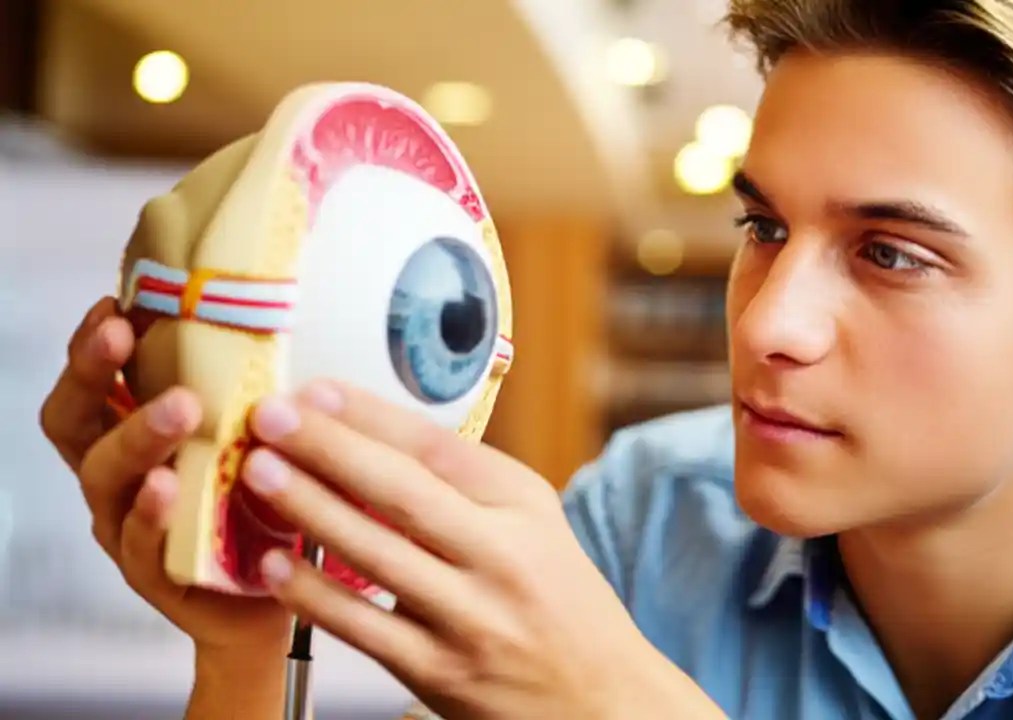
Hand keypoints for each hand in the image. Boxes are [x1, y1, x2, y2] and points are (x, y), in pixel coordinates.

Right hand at [38, 298, 291, 656]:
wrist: (270, 597)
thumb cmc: (255, 506)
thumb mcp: (249, 438)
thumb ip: (241, 394)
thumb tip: (263, 324)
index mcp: (127, 440)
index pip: (91, 385)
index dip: (91, 346)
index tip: (114, 303)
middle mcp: (115, 480)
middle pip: (73, 420)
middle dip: (93, 371)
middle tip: (122, 334)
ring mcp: (125, 528)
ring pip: (104, 477)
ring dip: (137, 436)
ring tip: (179, 408)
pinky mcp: (154, 575)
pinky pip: (138, 544)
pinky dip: (151, 514)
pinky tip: (168, 487)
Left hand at [240, 380, 725, 719]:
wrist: (602, 701)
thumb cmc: (561, 604)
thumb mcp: (536, 526)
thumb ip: (469, 486)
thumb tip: (373, 437)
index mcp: (525, 508)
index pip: (440, 448)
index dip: (371, 416)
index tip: (317, 389)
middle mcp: (502, 557)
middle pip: (403, 492)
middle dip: (329, 447)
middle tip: (272, 415)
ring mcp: (470, 618)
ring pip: (376, 553)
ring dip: (309, 507)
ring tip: (258, 471)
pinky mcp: (440, 673)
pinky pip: (363, 627)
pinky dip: (313, 595)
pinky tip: (273, 565)